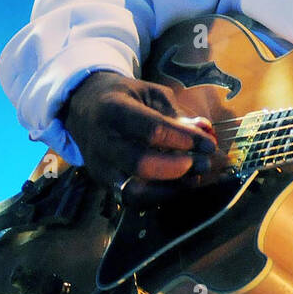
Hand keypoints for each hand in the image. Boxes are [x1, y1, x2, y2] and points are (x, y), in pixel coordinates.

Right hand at [60, 70, 218, 199]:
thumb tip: (205, 130)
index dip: (184, 139)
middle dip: (178, 168)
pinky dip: (158, 197)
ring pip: (134, 191)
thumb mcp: (150, 93)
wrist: (83, 107)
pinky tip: (179, 186)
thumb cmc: (125, 97)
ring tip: (194, 179)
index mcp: (114, 111)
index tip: (209, 144)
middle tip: (203, 163)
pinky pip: (131, 199)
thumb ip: (177, 113)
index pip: (152, 130)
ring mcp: (100, 167)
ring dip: (170, 189)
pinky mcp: (103, 183)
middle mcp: (102, 142)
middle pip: (140, 164)